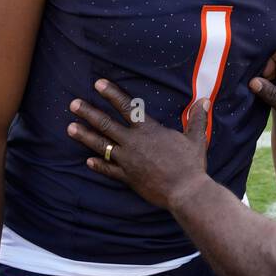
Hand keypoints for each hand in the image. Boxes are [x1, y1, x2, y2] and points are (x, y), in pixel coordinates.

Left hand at [67, 79, 210, 211]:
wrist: (185, 191)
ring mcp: (128, 161)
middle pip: (106, 124)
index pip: (126, 107)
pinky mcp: (127, 178)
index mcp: (149, 130)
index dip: (112, 94)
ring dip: (85, 136)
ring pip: (101, 145)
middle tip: (73, 104)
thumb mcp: (196, 138)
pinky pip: (108, 170)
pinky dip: (98, 165)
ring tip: (70, 128)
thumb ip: (197, 118)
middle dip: (88, 112)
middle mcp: (133, 143)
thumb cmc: (191, 164)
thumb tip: (205, 100)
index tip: (98, 84)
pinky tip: (88, 161)